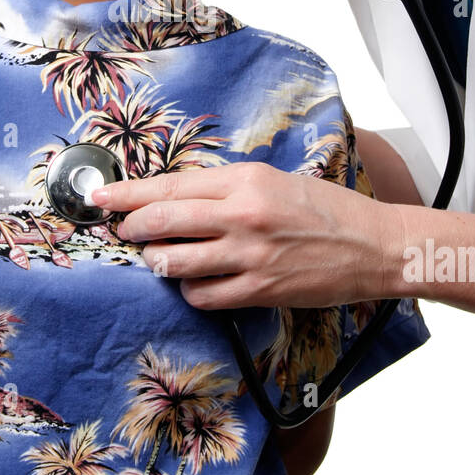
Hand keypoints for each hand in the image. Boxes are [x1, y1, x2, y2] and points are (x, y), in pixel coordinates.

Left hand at [92, 162, 403, 310]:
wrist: (373, 246)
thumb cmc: (325, 210)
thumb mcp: (273, 181)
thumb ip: (225, 188)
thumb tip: (175, 197)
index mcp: (245, 179)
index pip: (170, 185)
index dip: (127, 194)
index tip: (100, 197)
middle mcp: (242, 214)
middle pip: (161, 220)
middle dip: (130, 227)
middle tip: (119, 230)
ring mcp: (249, 255)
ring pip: (173, 261)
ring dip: (156, 260)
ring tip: (157, 257)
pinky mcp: (259, 290)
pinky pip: (200, 294)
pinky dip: (188, 290)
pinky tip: (194, 282)